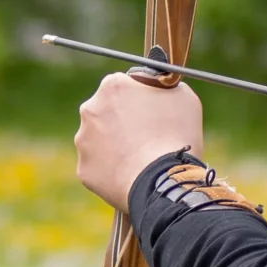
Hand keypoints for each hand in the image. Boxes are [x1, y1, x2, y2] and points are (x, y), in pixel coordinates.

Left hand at [76, 71, 203, 208]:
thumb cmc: (176, 135)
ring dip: (114, 145)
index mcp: (112, 85)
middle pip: (106, 112)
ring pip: (98, 139)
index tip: (150, 112)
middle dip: (121, 121)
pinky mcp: (84, 168)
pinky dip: (111, 169)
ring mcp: (83, 140)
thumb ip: (160, 86)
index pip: (122, 86)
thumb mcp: (182, 96)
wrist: (161, 181)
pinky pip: (98, 166)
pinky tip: (130, 174)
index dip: (138, 99)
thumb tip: (155, 88)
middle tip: (145, 137)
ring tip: (139, 158)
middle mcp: (90, 109)